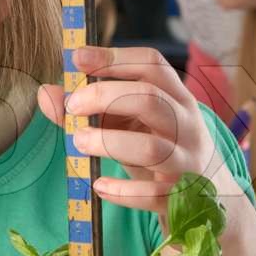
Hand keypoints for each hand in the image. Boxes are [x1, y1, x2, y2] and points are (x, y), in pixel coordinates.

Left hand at [37, 45, 236, 217]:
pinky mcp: (181, 198)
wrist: (210, 198)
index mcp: (175, 97)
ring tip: (79, 143)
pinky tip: (99, 186)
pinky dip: (122, 192)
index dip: (114, 57)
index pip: (152, 65)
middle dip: (106, 96)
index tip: (78, 57)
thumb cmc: (156, 149)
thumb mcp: (125, 124)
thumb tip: (45, 94)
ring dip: (110, 143)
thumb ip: (86, 110)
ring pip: (152, 148)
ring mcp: (186, 161)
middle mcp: (186, 124)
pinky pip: (152, 194)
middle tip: (72, 105)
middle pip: (150, 98)